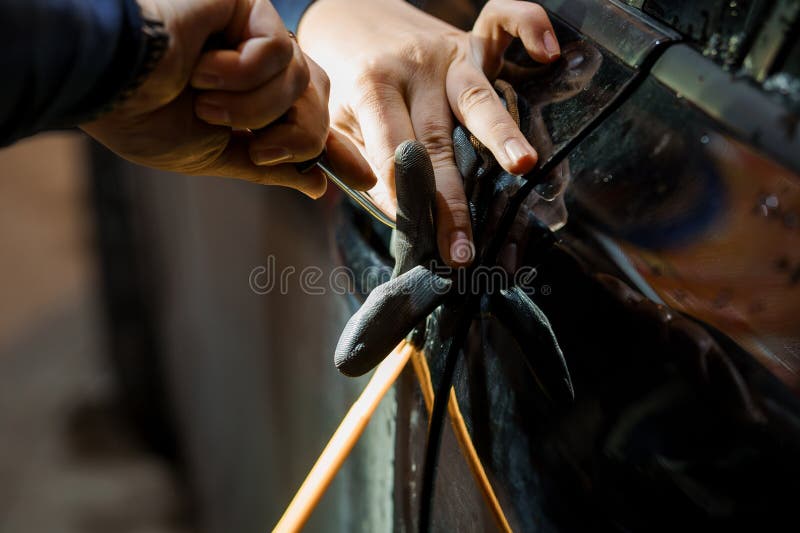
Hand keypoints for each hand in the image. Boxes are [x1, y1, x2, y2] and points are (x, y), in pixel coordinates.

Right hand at [82, 0, 374, 196]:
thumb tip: (316, 185)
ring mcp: (256, 34)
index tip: (363, 180)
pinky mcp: (247, 6)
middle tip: (255, 148)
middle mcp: (262, 66)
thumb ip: (268, 168)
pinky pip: (277, 52)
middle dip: (293, 138)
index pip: (311, 122)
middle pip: (318, 106)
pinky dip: (238, 73)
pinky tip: (200, 69)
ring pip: (302, 82)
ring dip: (251, 108)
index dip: (337, 150)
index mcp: (256, 101)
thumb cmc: (144, 118)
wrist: (105, 85)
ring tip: (203, 102)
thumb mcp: (214, 157)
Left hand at [298, 0, 559, 264]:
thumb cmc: (342, 77)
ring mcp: (446, 53)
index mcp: (372, 87)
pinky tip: (549, 53)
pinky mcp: (470, 40)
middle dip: (451, 200)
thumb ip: (358, 160)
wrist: (347, 13)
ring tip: (524, 165)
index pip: (394, 151)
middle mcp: (413, 69)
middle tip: (463, 249)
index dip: (406, 196)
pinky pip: (502, 23)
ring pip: (477, 97)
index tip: (420, 240)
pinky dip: (528, 26)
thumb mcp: (335, 118)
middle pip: (435, 140)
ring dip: (501, 135)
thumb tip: (396, 209)